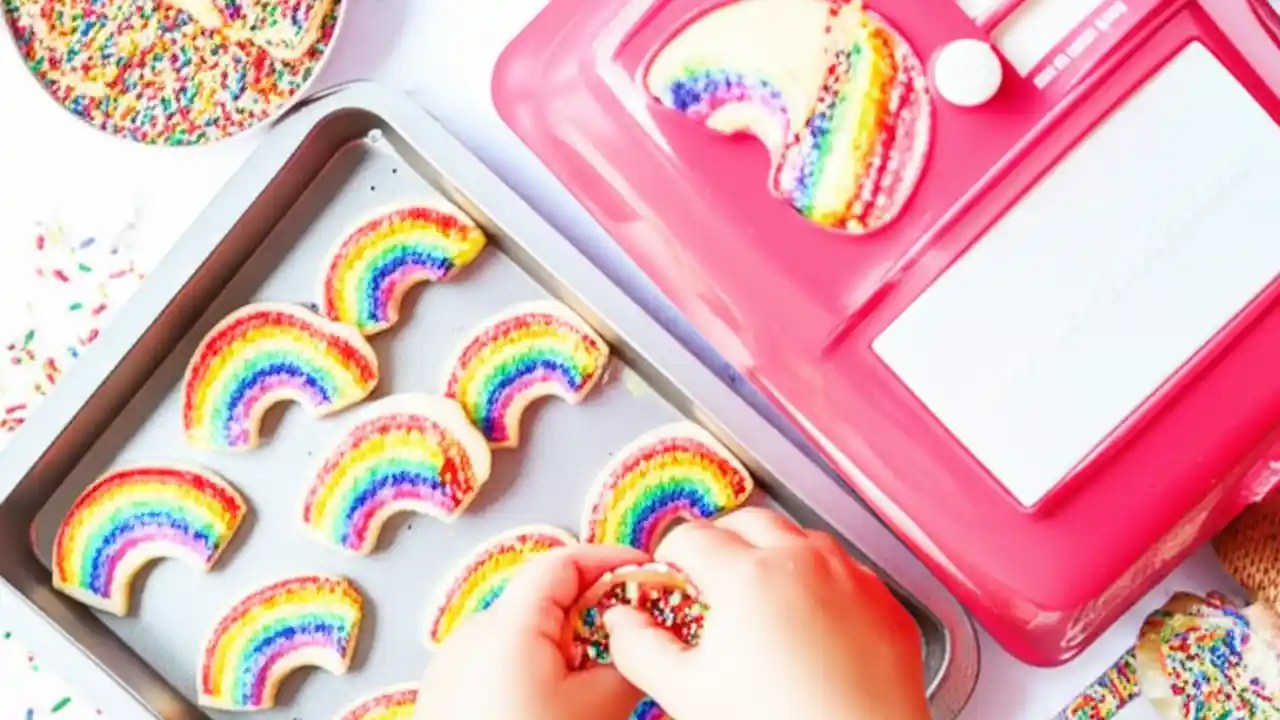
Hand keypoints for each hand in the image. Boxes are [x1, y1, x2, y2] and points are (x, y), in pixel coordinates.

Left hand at [418, 544, 647, 719]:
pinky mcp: (443, 695)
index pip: (564, 561)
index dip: (611, 560)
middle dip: (593, 608)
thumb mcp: (602, 708)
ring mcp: (449, 666)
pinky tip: (554, 704)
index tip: (648, 574)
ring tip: (595, 680)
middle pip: (543, 597)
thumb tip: (641, 636)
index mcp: (507, 627)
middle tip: (634, 633)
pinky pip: (496, 662)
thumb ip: (628, 659)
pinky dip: (532, 667)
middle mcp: (469, 635)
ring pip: (522, 632)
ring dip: (564, 642)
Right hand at [603, 508, 930, 719]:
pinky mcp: (886, 604)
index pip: (690, 537)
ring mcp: (852, 578)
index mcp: (748, 575)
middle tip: (709, 585)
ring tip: (761, 604)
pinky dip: (820, 583)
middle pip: (747, 521)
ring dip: (773, 556)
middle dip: (721, 544)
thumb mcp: (688, 693)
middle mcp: (804, 561)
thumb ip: (642, 647)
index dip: (671, 558)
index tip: (670, 581)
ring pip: (801, 538)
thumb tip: (623, 622)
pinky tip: (809, 624)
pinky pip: (845, 571)